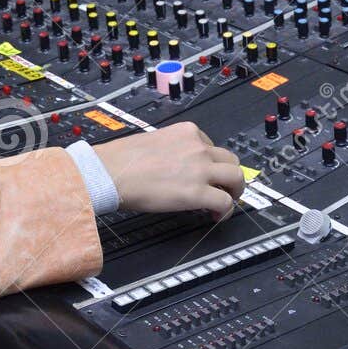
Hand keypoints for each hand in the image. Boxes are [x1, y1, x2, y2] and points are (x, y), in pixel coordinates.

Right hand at [93, 122, 245, 220]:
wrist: (111, 172)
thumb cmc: (122, 159)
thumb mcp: (154, 141)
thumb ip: (173, 149)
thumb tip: (178, 166)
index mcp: (187, 132)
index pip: (211, 146)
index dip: (211, 163)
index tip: (206, 174)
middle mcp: (198, 147)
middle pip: (230, 160)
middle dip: (229, 175)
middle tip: (224, 188)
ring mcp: (200, 169)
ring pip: (236, 178)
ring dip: (234, 191)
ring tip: (226, 202)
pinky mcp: (198, 192)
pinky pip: (225, 202)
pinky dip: (225, 211)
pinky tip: (216, 216)